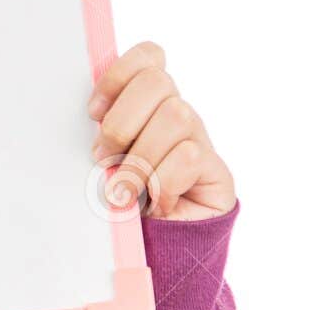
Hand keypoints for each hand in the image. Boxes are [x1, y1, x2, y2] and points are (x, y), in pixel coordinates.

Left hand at [87, 41, 235, 221]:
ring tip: (123, 190)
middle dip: (122, 121)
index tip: (93, 112)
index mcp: (147, 106)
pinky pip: (189, 157)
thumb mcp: (105, 163)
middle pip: (158, 81)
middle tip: (103, 157)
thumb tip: (91, 118)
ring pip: (177, 116)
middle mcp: (177, 116)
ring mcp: (200, 141)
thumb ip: (104, 136)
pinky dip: (162, 183)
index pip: (148, 58)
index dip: (118, 75)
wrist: (159, 251)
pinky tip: (155, 204)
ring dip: (140, 157)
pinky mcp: (218, 172)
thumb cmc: (124, 203)